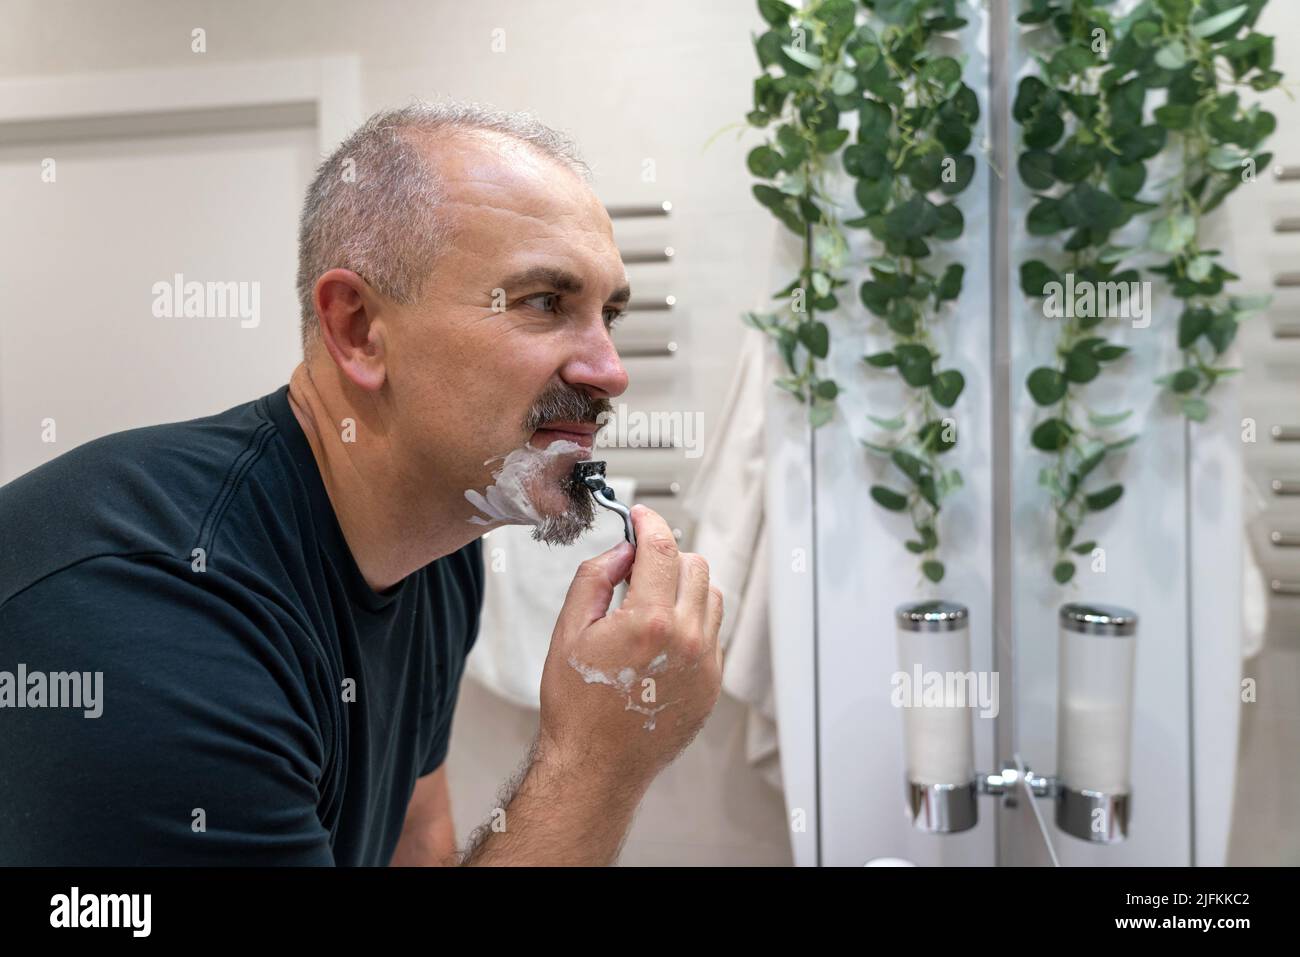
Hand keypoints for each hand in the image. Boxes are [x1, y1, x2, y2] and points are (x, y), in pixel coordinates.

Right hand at [538, 505, 724, 789]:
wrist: (595, 766)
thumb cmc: (576, 706)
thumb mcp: (569, 632)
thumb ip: (595, 579)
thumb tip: (621, 551)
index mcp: (651, 622)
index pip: (663, 547)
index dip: (650, 522)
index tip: (641, 517)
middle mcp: (687, 639)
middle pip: (694, 565)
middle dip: (666, 557)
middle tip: (636, 571)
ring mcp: (706, 664)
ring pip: (711, 596)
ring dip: (684, 588)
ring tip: (650, 606)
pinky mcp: (712, 684)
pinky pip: (712, 632)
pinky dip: (692, 621)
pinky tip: (660, 641)